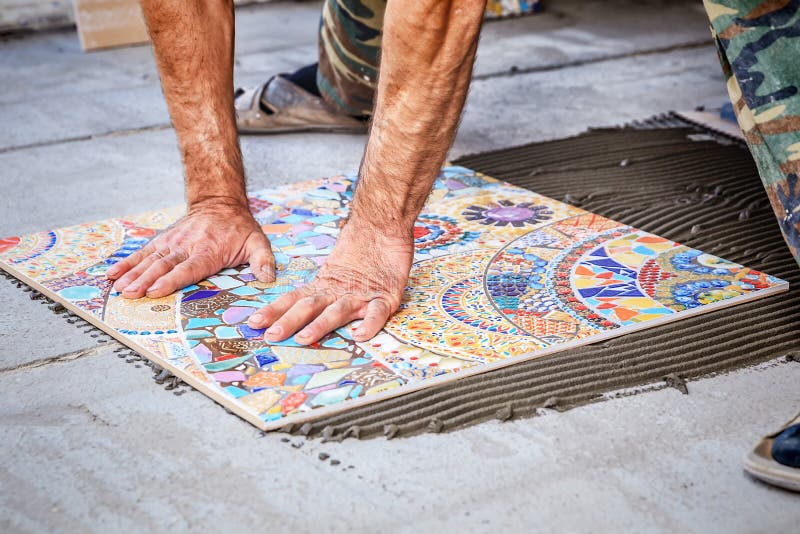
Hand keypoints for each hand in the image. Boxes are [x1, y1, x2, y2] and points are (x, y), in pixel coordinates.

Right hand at [107, 199, 274, 297]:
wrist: (221, 203)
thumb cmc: (240, 228)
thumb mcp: (258, 242)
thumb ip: (263, 261)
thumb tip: (268, 279)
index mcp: (209, 251)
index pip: (188, 268)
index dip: (171, 280)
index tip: (155, 291)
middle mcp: (187, 246)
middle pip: (163, 265)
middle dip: (145, 280)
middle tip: (129, 294)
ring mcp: (173, 242)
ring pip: (150, 259)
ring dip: (132, 274)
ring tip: (117, 287)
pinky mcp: (164, 240)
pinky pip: (144, 252)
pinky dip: (128, 262)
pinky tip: (112, 274)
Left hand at [247, 218, 413, 343]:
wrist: (385, 221)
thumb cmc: (363, 245)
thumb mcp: (336, 269)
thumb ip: (323, 286)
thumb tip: (300, 300)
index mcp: (325, 285)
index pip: (294, 299)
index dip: (275, 311)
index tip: (254, 323)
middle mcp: (339, 291)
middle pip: (310, 306)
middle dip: (289, 322)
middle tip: (271, 336)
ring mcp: (362, 294)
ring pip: (338, 311)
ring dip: (320, 325)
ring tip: (304, 338)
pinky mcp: (386, 296)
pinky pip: (377, 312)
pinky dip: (369, 324)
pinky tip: (359, 335)